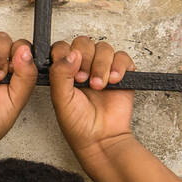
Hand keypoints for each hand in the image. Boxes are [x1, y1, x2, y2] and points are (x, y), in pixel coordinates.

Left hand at [48, 36, 135, 165]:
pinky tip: (114, 80)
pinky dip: (119, 66)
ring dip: (101, 65)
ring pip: (104, 48)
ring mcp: (103, 69)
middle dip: (85, 59)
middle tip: (84, 80)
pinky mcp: (121, 73)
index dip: (67, 54)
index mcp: (65, 71)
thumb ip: (60, 74)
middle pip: (84, 43)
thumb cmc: (78, 124)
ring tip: (99, 85)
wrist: (101, 139)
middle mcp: (83, 66)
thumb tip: (71, 53)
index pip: (64, 47)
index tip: (71, 74)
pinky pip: (122, 57)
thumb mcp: (60, 100)